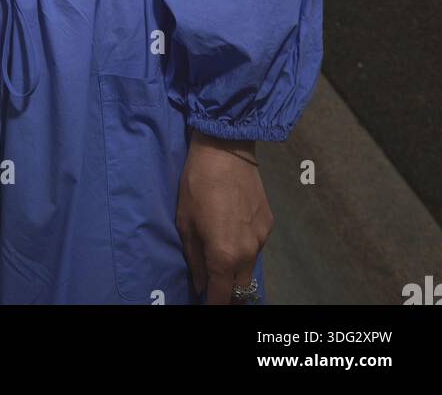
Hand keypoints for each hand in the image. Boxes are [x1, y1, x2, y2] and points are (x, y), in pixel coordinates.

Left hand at [176, 132, 272, 304]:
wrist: (226, 149)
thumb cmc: (197, 184)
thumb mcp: (186, 222)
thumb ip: (195, 259)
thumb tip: (202, 284)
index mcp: (224, 255)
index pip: (221, 296)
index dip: (213, 305)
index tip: (206, 304)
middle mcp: (248, 253)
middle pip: (240, 289)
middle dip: (228, 293)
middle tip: (213, 283)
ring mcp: (262, 239)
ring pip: (250, 268)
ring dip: (236, 269)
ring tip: (221, 254)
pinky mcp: (269, 223)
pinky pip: (256, 247)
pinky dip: (245, 248)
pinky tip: (233, 229)